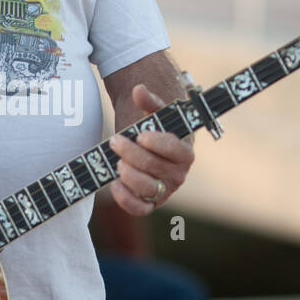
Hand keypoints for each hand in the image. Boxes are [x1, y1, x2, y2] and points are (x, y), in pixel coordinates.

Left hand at [108, 84, 194, 216]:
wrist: (151, 151)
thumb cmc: (156, 131)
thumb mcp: (155, 115)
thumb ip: (149, 102)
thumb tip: (139, 90)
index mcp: (185, 152)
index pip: (176, 150)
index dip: (158, 143)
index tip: (141, 134)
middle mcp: (178, 175)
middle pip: (155, 167)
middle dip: (132, 153)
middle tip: (116, 141)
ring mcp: (164, 191)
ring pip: (147, 189)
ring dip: (129, 175)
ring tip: (118, 162)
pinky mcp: (150, 204)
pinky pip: (139, 209)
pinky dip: (125, 199)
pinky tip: (114, 184)